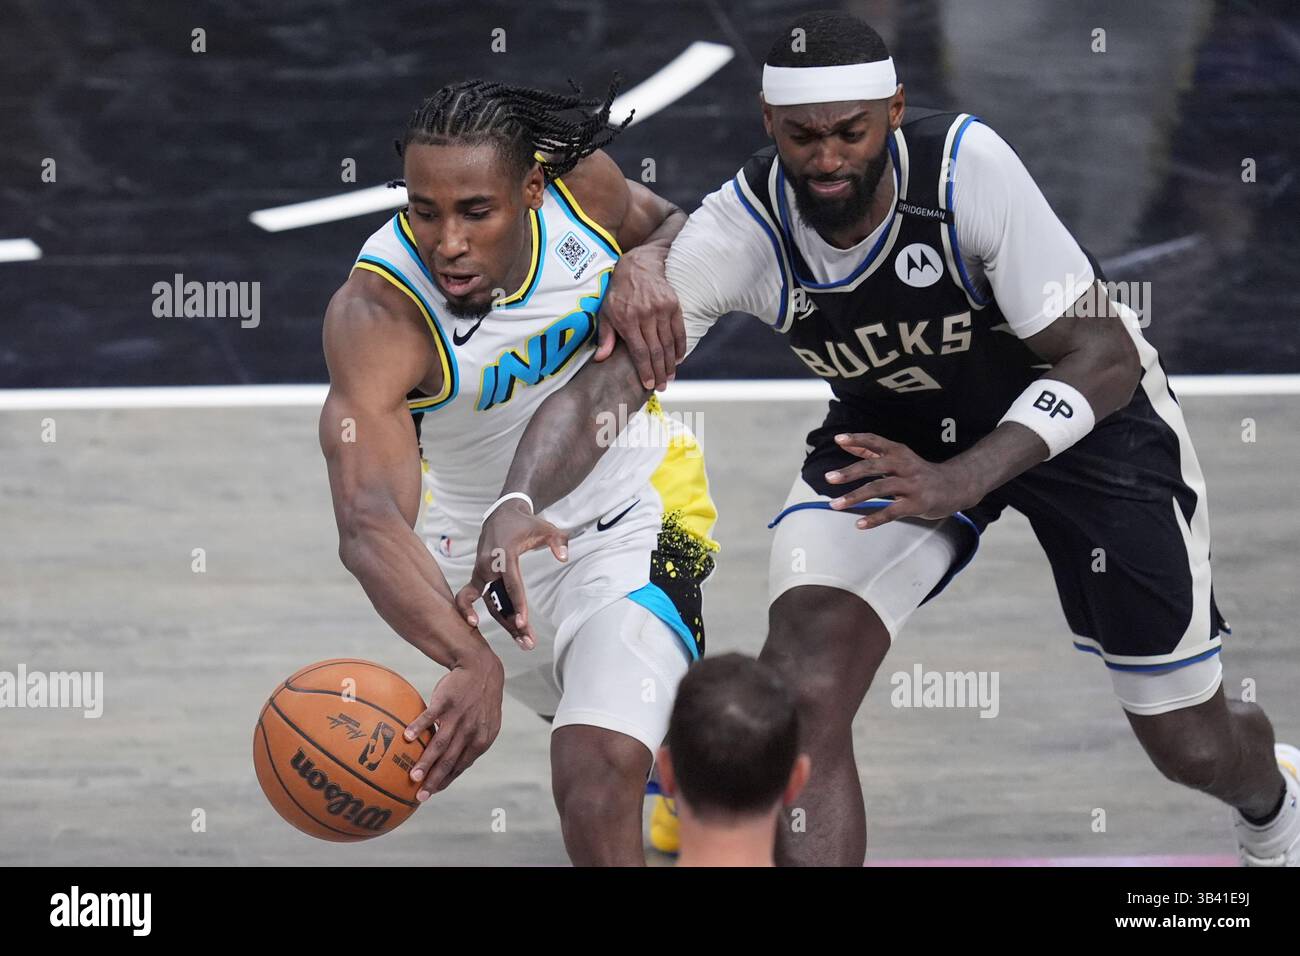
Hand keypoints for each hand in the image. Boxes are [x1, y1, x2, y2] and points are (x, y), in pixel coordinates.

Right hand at [404, 648, 504, 799]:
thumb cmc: (479, 699)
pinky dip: (419, 727)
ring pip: (440, 743)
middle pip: (450, 760)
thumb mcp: (485, 723)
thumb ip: (472, 743)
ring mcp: (458, 716)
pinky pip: (431, 716)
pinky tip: (407, 737)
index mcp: (481, 739)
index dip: (446, 780)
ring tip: (413, 776)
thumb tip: (454, 765)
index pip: (461, 766)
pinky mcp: (446, 701)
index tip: (431, 793)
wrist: (480, 667)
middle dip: (434, 779)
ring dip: (426, 761)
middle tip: (420, 796)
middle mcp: (470, 731)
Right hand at [453, 500, 568, 648]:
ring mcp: (480, 572)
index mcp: (503, 555)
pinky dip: (479, 612)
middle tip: (528, 643)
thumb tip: (563, 557)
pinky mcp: (479, 577)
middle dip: (511, 624)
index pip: (511, 585)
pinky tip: (483, 626)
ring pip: (488, 604)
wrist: (501, 514)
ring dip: (503, 624)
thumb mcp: (545, 527)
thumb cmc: (525, 523)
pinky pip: (479, 599)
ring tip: (523, 642)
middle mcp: (488, 566)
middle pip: (497, 601)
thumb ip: (558, 540)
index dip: (517, 605)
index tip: (523, 623)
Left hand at [592, 247, 685, 391]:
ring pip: (668, 343)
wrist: (638, 266)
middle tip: (662, 386)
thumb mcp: (606, 312)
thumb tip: (600, 359)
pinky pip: (679, 330)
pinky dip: (680, 346)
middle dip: (659, 371)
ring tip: (670, 377)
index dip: (645, 370)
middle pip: (656, 350)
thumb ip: (605, 336)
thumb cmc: (619, 292)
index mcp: (628, 320)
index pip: (639, 351)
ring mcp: (661, 310)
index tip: (648, 384)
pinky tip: (678, 359)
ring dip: (670, 363)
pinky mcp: (673, 304)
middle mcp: (646, 316)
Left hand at [824, 433, 982, 529]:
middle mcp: (905, 465)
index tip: (839, 439)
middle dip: (850, 472)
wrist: (956, 486)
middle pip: (873, 466)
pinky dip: (874, 519)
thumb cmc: (920, 472)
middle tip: (828, 477)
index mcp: (899, 452)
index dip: (857, 439)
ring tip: (834, 504)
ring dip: (854, 497)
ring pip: (879, 489)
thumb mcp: (899, 458)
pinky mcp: (916, 504)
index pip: (876, 441)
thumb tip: (844, 443)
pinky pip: (891, 512)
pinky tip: (859, 524)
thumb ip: (871, 451)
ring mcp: (911, 485)